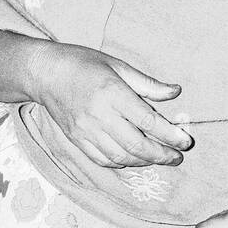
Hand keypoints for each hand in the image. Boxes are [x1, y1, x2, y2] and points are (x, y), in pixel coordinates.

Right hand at [28, 43, 189, 168]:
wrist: (42, 73)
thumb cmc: (81, 64)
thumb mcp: (116, 65)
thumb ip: (146, 83)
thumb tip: (175, 92)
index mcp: (112, 93)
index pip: (148, 122)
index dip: (170, 135)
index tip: (185, 141)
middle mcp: (98, 115)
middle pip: (137, 145)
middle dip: (162, 155)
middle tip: (176, 156)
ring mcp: (85, 129)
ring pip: (121, 157)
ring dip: (144, 162)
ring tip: (157, 158)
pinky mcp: (75, 138)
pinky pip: (102, 159)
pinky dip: (121, 163)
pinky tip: (131, 158)